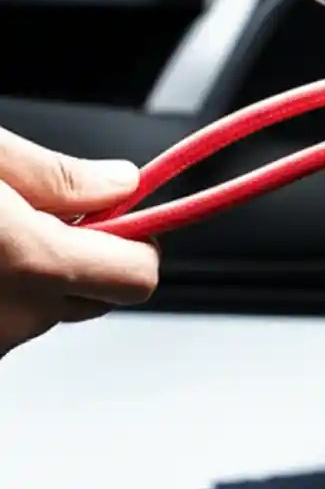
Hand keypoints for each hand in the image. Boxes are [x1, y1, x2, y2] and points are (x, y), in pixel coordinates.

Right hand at [0, 128, 157, 358]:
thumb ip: (57, 175)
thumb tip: (121, 184)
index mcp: (33, 265)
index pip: (140, 276)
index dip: (138, 241)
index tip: (119, 213)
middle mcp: (11, 320)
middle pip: (94, 294)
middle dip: (81, 255)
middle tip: (35, 213)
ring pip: (41, 306)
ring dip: (30, 274)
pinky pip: (2, 317)